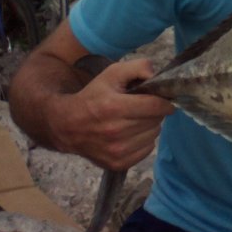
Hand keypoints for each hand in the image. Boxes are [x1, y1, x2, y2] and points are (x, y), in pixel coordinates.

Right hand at [53, 58, 174, 170]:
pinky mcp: (118, 163)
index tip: (165, 99)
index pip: (155, 106)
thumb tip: (156, 75)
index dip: (165, 101)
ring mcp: (116, 151)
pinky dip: (144, 141)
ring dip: (150, 126)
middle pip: (156, 120)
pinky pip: (147, 149)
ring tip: (135, 120)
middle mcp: (115, 131)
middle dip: (155, 112)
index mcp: (114, 107)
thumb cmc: (93, 96)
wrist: (67, 125)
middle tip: (144, 107)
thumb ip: (137, 67)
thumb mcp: (112, 74)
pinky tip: (131, 133)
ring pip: (154, 135)